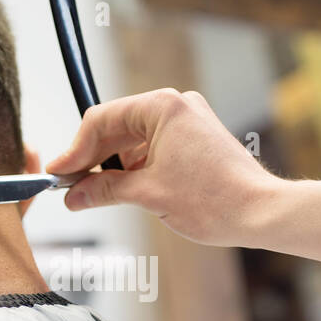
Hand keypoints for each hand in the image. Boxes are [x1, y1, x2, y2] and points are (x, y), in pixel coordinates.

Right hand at [46, 88, 282, 246]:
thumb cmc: (215, 200)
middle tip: (68, 188)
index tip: (58, 174)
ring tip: (90, 195)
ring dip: (111, 167)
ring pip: (132, 141)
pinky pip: (152, 149)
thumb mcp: (148, 195)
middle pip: (115, 128)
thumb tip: (74, 196)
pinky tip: (118, 190)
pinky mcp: (195, 140)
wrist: (261, 213)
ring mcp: (187, 122)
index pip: (101, 120)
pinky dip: (133, 169)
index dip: (74, 150)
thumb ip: (104, 190)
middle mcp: (175, 106)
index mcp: (162, 107)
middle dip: (91, 160)